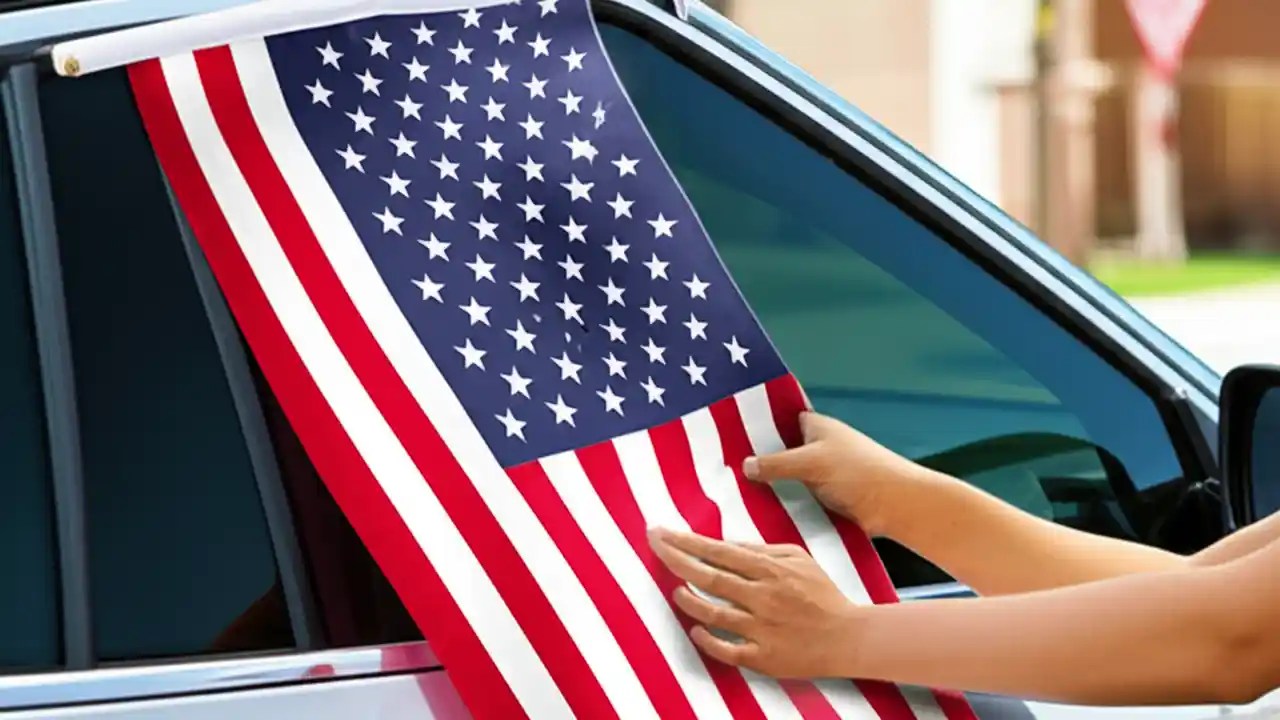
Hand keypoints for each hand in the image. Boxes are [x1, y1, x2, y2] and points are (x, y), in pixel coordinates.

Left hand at [648, 528, 861, 678]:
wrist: (849, 637)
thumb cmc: (822, 594)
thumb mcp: (798, 558)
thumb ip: (760, 549)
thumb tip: (725, 544)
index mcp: (771, 569)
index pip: (718, 551)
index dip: (686, 541)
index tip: (661, 531)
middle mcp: (763, 597)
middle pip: (709, 578)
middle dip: (675, 560)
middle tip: (653, 545)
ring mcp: (762, 628)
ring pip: (713, 613)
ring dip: (688, 601)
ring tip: (675, 591)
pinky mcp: (764, 657)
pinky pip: (727, 649)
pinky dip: (708, 640)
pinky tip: (696, 629)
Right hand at [744, 412, 937, 537]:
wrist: (895, 505)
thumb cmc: (857, 472)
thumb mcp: (810, 463)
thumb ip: (775, 464)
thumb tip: (745, 465)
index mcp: (815, 426)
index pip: (779, 417)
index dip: (757, 422)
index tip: (727, 432)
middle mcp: (817, 445)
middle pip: (780, 449)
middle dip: (757, 458)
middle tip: (720, 467)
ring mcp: (821, 472)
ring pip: (786, 475)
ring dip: (769, 484)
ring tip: (731, 491)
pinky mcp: (825, 496)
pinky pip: (796, 495)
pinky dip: (782, 501)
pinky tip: (756, 510)